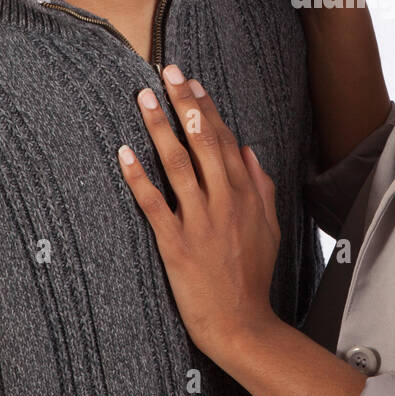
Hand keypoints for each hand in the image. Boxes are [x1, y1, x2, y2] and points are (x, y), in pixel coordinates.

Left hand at [117, 64, 280, 354]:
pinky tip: (123, 154)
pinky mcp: (176, 244)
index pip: (225, 139)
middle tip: (166, 71)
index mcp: (246, 194)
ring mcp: (200, 221)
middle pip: (202, 140)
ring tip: (143, 99)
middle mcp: (224, 201)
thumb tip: (249, 151)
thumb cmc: (253, 276)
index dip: (206, 107)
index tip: (191, 81)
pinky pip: (154, 204)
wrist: (242, 323)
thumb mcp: (271, 227)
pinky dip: (138, 178)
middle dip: (183, 102)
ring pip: (177, 164)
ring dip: (159, 128)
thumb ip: (262, 187)